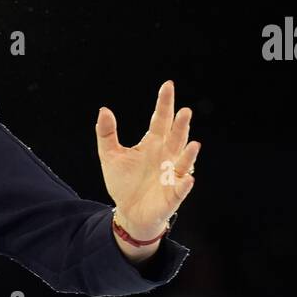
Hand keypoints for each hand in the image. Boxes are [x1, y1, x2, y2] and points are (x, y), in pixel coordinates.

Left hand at [95, 79, 200, 239]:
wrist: (129, 211)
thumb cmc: (123, 182)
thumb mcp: (109, 156)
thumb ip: (106, 133)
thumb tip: (104, 109)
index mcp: (152, 143)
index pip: (161, 119)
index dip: (165, 103)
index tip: (168, 85)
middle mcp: (166, 155)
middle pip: (175, 137)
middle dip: (181, 126)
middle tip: (184, 111)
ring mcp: (172, 174)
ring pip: (183, 160)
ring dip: (188, 153)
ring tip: (193, 143)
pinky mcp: (173, 194)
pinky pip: (181, 188)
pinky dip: (184, 183)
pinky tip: (187, 177)